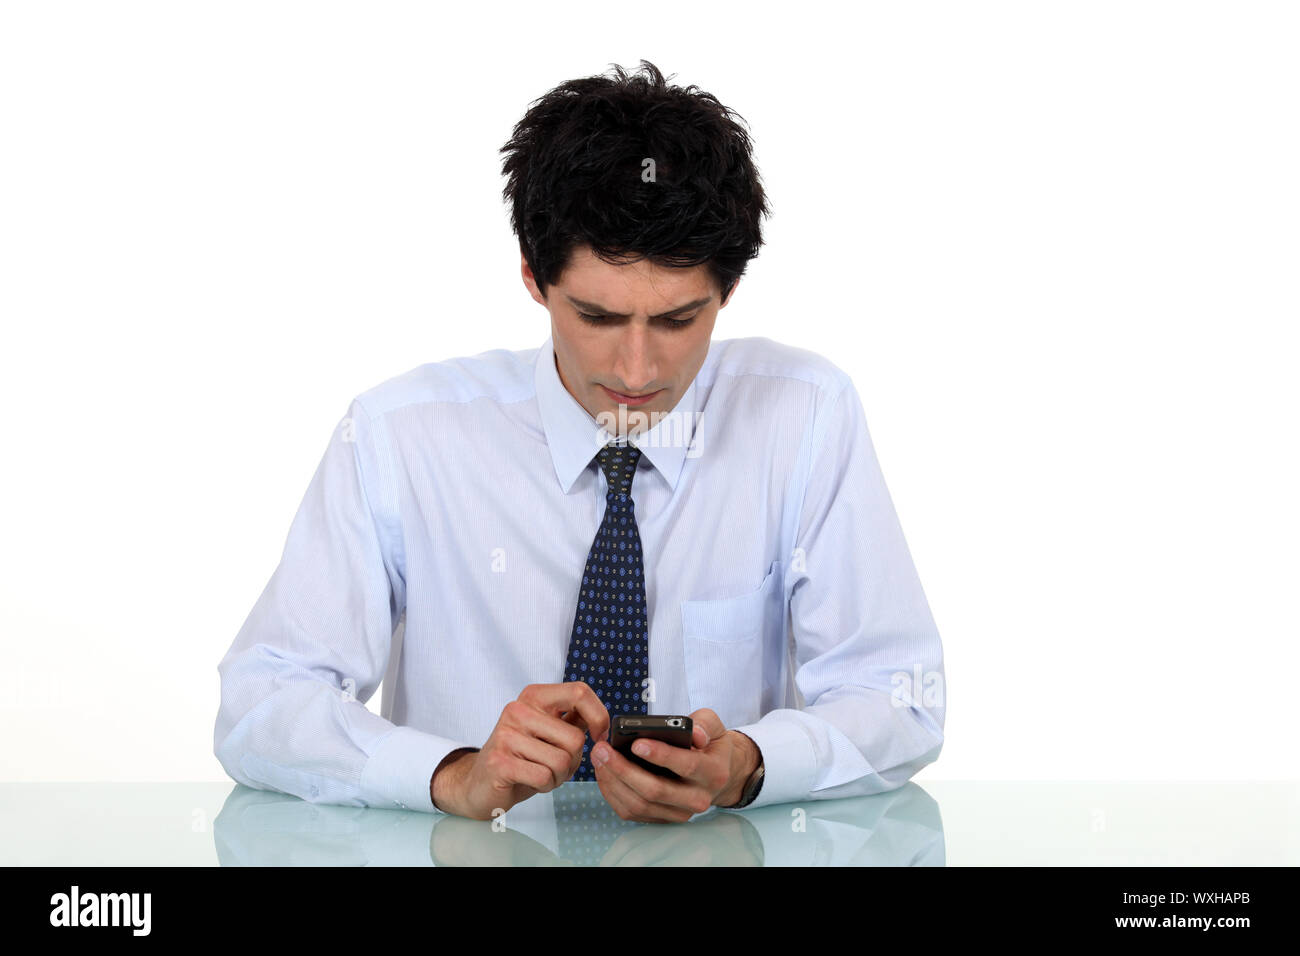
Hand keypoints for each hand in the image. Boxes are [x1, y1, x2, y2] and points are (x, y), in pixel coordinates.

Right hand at [431, 682, 609, 819]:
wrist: (479, 783)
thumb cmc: (521, 758)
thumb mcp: (549, 732)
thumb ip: (574, 720)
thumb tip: (603, 722)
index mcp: (534, 696)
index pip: (579, 692)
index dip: (598, 717)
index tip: (599, 736)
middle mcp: (518, 709)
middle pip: (574, 738)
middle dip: (573, 761)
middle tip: (555, 765)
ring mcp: (506, 735)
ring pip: (562, 761)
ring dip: (559, 776)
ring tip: (540, 773)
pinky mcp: (500, 761)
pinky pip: (544, 777)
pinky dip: (545, 786)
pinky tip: (530, 781)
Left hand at [591, 708, 761, 822]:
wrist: (719, 773)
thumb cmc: (710, 745)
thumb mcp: (714, 726)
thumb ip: (705, 724)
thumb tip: (695, 734)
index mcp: (713, 772)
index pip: (687, 766)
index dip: (661, 755)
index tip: (636, 743)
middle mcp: (698, 798)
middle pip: (656, 791)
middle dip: (624, 769)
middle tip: (603, 749)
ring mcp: (680, 812)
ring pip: (640, 804)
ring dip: (614, 781)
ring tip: (598, 757)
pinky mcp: (663, 818)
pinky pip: (633, 811)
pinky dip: (613, 793)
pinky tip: (604, 773)